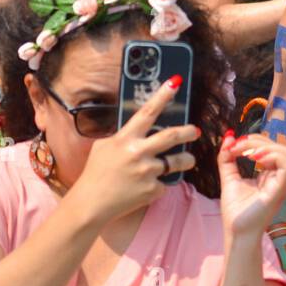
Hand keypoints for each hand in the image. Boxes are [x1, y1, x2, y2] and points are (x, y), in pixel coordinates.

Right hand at [65, 76, 199, 224]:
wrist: (91, 204)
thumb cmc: (95, 174)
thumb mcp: (104, 147)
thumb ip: (123, 137)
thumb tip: (139, 128)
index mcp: (125, 139)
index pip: (148, 112)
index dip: (163, 95)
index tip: (176, 81)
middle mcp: (138, 153)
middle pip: (172, 136)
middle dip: (188, 131)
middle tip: (195, 131)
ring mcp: (147, 172)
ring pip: (179, 161)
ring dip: (187, 160)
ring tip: (187, 160)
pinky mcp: (152, 189)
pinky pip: (165, 183)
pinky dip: (160, 184)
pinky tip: (148, 187)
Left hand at [217, 133, 285, 237]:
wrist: (236, 232)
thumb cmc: (236, 211)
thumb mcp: (229, 178)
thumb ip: (227, 159)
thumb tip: (228, 137)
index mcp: (269, 175)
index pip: (270, 149)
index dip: (253, 141)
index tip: (233, 146)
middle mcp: (278, 178)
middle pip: (279, 147)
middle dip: (257, 140)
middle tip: (238, 147)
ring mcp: (282, 183)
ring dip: (266, 146)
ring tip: (248, 153)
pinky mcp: (281, 189)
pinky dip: (272, 156)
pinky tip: (255, 159)